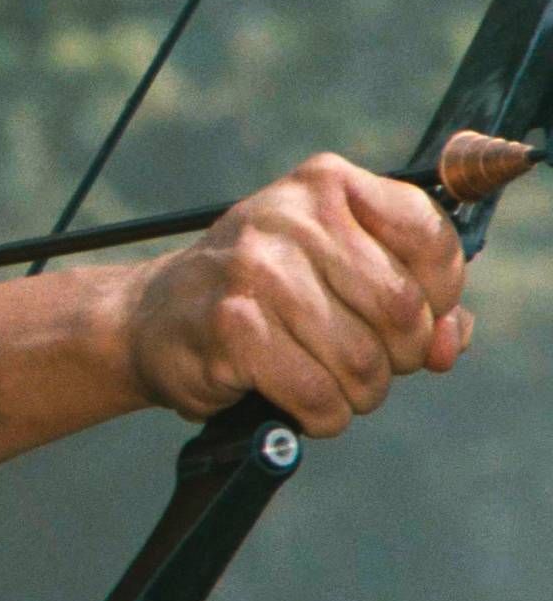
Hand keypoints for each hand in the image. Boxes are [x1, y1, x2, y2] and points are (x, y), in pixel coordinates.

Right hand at [127, 153, 472, 437]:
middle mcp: (290, 217)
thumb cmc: (257, 294)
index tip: (410, 322)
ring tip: (326, 385)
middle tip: (364, 365)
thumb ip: (412, 298)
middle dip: (397, 358)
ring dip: (357, 394)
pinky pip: (318, 394)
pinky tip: (298, 403)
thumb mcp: (335, 270)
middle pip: (401, 310)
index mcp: (325, 184)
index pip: (430, 240)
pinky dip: (321, 416)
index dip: (438, 298)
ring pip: (363, 361)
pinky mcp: (233, 327)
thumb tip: (450, 343)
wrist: (150, 318)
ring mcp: (257, 270)